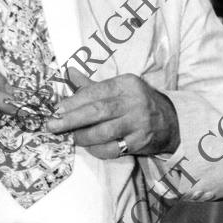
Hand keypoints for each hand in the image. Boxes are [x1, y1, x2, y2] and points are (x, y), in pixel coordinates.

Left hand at [45, 68, 179, 159]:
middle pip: (98, 111)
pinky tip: (90, 147)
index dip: (73, 102)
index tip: (56, 109)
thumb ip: (91, 85)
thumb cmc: (135, 102)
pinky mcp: (141, 142)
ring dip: (83, 137)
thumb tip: (68, 72)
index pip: (95, 92)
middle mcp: (135, 101)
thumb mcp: (118, 88)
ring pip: (104, 132)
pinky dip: (97, 150)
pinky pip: (113, 149)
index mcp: (126, 83)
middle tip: (53, 126)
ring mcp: (139, 123)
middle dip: (72, 119)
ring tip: (71, 137)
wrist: (170, 121)